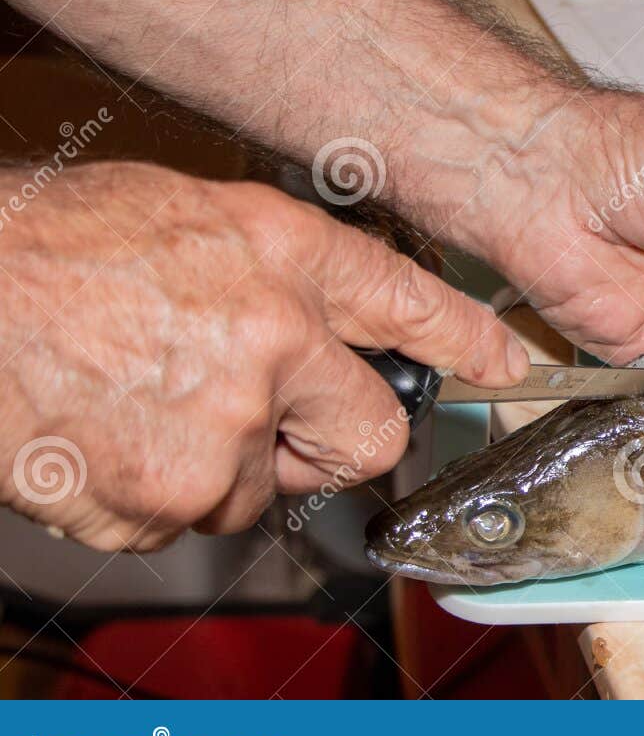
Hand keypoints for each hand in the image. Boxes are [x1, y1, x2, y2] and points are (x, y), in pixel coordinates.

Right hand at [0, 162, 525, 550]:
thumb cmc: (49, 245)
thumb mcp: (190, 215)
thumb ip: (276, 272)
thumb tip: (326, 322)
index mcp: (281, 259)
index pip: (411, 304)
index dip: (466, 340)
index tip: (502, 364)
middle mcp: (273, 344)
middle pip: (368, 438)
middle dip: (325, 442)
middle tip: (262, 418)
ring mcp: (220, 431)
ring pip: (258, 488)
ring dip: (212, 465)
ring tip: (138, 401)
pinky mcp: (161, 500)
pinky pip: (182, 519)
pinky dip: (147, 493)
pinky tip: (105, 431)